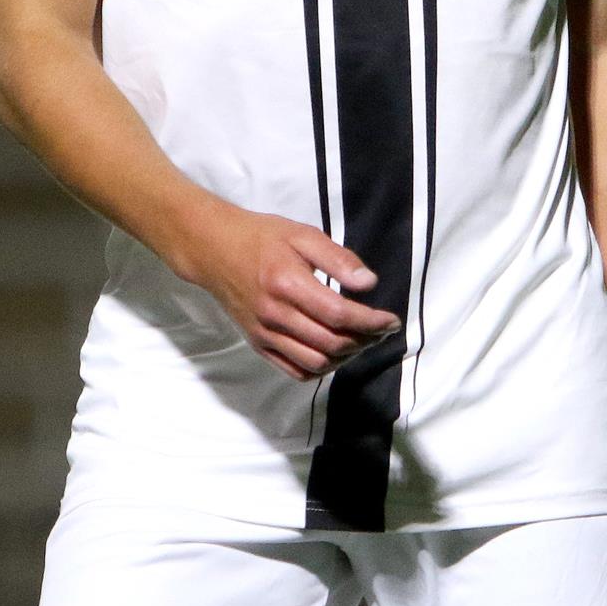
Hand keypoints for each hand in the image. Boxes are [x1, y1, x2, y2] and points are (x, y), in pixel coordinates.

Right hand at [177, 195, 401, 381]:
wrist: (214, 250)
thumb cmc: (261, 238)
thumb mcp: (302, 235)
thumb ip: (338, 259)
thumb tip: (369, 284)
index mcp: (287, 283)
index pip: (339, 314)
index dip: (371, 322)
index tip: (392, 320)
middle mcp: (275, 314)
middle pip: (331, 343)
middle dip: (365, 341)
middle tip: (382, 330)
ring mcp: (264, 334)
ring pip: (315, 363)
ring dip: (346, 358)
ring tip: (362, 341)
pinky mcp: (258, 344)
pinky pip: (294, 370)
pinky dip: (321, 369)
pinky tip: (335, 354)